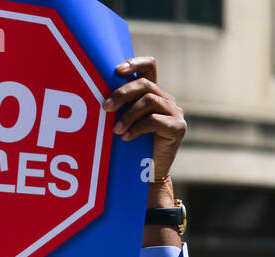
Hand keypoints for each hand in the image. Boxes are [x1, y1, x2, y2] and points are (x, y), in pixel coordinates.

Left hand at [104, 57, 185, 179]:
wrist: (148, 175)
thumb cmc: (132, 149)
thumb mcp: (124, 123)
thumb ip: (119, 108)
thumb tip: (96, 96)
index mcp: (153, 94)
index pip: (149, 67)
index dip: (135, 63)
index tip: (116, 70)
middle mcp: (166, 100)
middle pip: (145, 84)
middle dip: (122, 94)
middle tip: (105, 107)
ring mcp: (175, 113)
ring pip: (149, 101)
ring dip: (128, 115)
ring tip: (116, 131)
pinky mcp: (178, 128)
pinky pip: (154, 120)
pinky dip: (137, 128)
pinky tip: (126, 138)